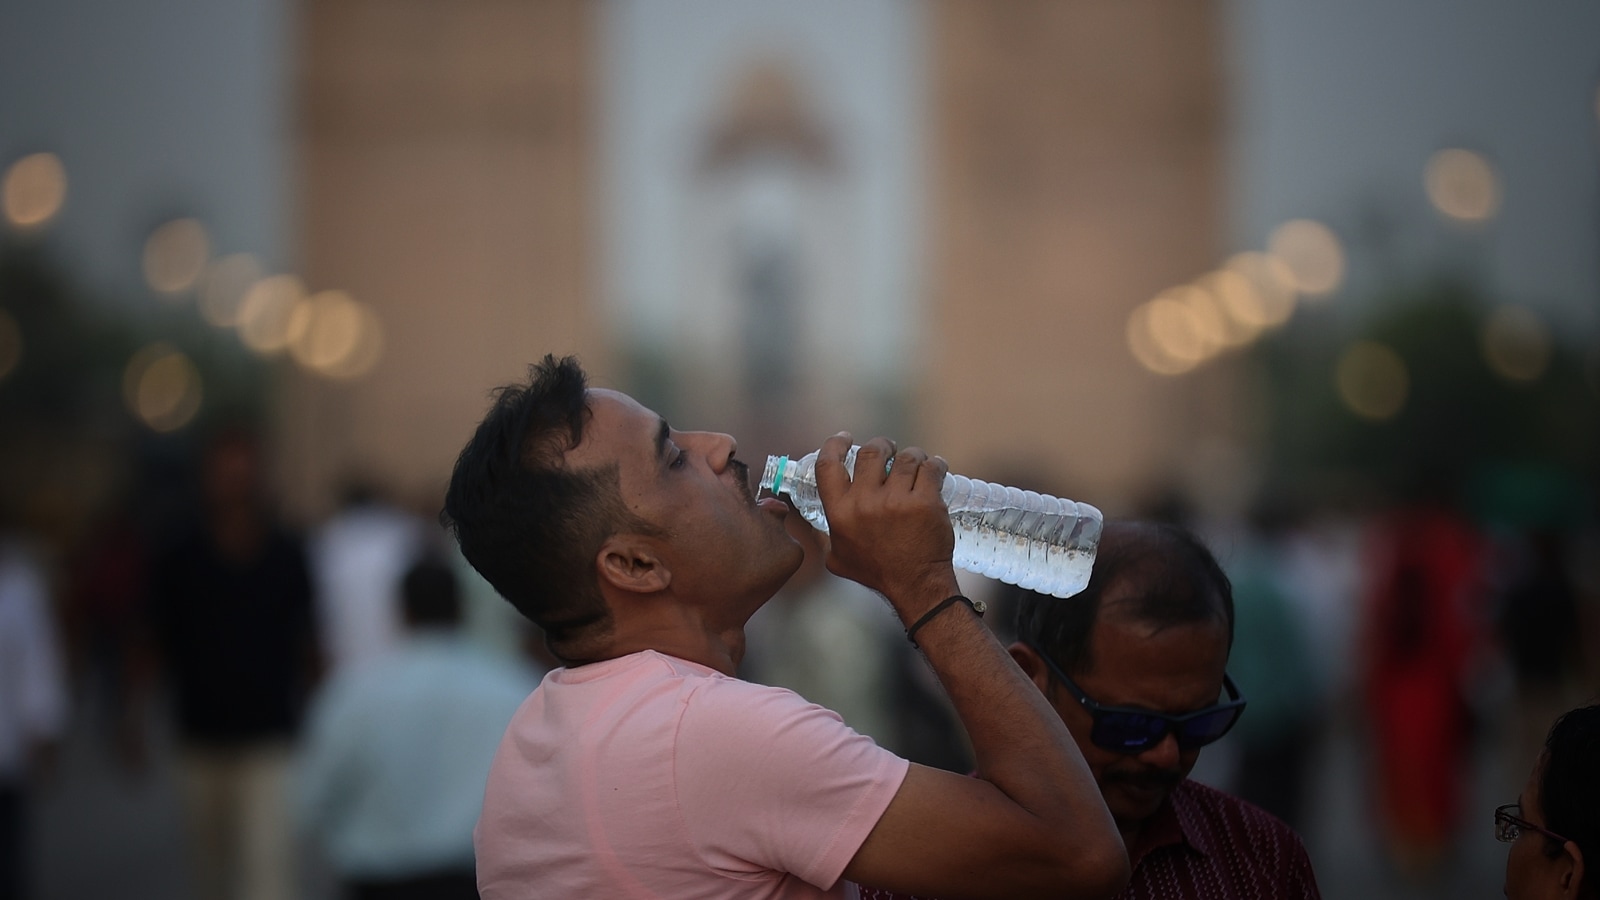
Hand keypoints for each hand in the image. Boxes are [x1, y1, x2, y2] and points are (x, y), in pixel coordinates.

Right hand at [813, 434, 959, 614]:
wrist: (915, 584)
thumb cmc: (876, 572)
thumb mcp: (837, 557)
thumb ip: (827, 536)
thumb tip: (818, 524)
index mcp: (840, 512)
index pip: (828, 465)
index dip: (835, 444)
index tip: (844, 437)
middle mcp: (865, 503)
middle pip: (871, 452)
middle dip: (883, 444)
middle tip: (890, 449)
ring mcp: (897, 501)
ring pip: (906, 457)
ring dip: (912, 455)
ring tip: (916, 462)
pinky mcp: (926, 501)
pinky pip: (930, 468)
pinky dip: (934, 465)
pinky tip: (934, 469)